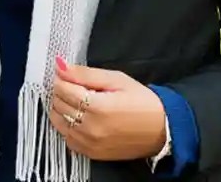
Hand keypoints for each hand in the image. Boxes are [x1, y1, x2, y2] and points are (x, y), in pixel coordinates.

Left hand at [48, 56, 167, 161]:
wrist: (163, 130)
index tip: (69, 75)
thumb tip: (60, 66)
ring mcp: (89, 143)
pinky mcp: (91, 153)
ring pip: (58, 122)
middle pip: (58, 104)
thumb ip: (85, 74)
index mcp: (97, 107)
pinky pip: (67, 138)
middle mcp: (90, 128)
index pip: (62, 89)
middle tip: (75, 87)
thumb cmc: (142, 102)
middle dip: (62, 92)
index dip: (63, 78)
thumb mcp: (116, 80)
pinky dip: (67, 127)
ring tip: (77, 102)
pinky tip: (80, 119)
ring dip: (62, 109)